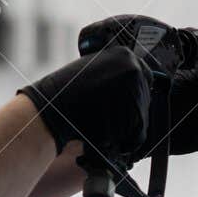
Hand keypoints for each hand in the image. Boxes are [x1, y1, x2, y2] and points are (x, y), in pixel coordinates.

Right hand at [18, 47, 151, 158]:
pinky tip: (109, 137)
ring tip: (104, 125)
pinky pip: (139, 134)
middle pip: (144, 96)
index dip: (133, 92)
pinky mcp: (135, 115)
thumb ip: (114, 73)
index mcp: (125, 55)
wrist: (52, 109)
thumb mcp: (93, 69)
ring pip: (141, 116)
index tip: (125, 101)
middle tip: (109, 116)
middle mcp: (134, 70)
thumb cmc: (66, 92)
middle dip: (130, 110)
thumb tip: (131, 83)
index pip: (144, 75)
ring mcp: (136, 91)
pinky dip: (127, 141)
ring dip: (127, 126)